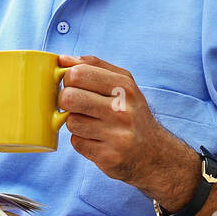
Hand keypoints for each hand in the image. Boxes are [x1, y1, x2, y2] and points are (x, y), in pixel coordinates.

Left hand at [57, 54, 198, 204]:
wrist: (154, 152)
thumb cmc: (131, 112)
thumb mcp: (122, 83)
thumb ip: (93, 66)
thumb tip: (62, 59)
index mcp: (124, 86)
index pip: (77, 73)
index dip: (68, 79)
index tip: (74, 85)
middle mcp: (122, 110)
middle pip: (68, 97)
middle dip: (66, 101)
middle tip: (75, 104)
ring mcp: (116, 135)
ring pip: (71, 122)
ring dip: (75, 123)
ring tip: (91, 123)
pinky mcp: (108, 156)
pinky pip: (76, 143)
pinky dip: (81, 141)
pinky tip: (96, 139)